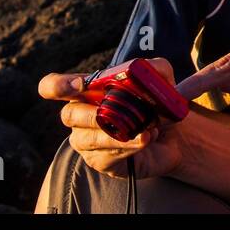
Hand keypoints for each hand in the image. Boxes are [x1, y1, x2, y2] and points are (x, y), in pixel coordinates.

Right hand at [38, 58, 185, 179]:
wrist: (175, 137)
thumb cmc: (158, 104)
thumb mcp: (162, 80)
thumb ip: (154, 69)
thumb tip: (143, 71)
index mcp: (88, 90)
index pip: (54, 86)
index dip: (57, 86)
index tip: (79, 87)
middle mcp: (81, 115)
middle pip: (68, 114)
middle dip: (92, 115)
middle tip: (113, 114)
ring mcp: (87, 140)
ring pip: (88, 138)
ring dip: (117, 134)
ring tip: (145, 130)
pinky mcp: (100, 161)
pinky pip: (105, 156)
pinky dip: (129, 147)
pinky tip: (146, 140)